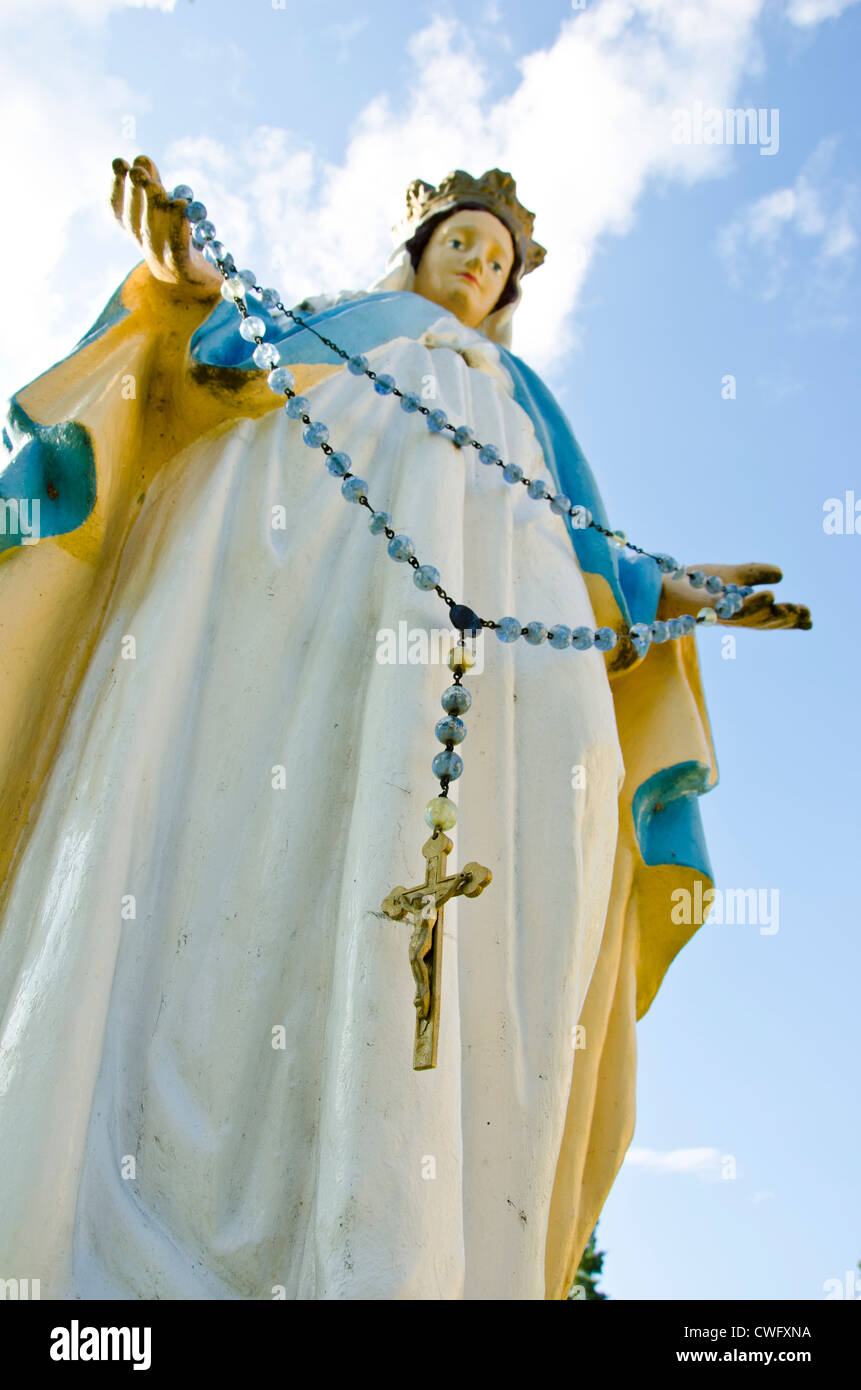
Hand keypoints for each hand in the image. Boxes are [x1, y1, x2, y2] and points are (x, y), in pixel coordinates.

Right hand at [110, 153, 221, 300]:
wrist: (197, 293)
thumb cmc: (179, 247)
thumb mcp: (163, 213)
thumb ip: (154, 187)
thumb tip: (142, 159)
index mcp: (137, 235)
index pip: (118, 212)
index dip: (116, 188)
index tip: (118, 162)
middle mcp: (145, 248)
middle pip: (136, 220)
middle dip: (135, 192)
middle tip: (137, 169)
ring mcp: (162, 261)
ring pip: (152, 232)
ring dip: (152, 206)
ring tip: (153, 184)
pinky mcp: (184, 270)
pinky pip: (177, 247)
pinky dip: (177, 227)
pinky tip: (180, 205)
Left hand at [658, 562, 811, 629]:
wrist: (663, 584)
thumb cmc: (695, 583)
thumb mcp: (732, 575)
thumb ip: (755, 574)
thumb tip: (781, 575)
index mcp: (740, 612)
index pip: (768, 619)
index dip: (789, 621)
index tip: (810, 619)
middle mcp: (731, 617)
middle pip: (763, 622)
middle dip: (785, 619)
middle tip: (806, 614)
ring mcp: (719, 615)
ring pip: (751, 619)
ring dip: (773, 613)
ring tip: (791, 606)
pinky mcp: (706, 608)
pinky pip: (733, 609)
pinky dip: (752, 603)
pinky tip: (768, 596)